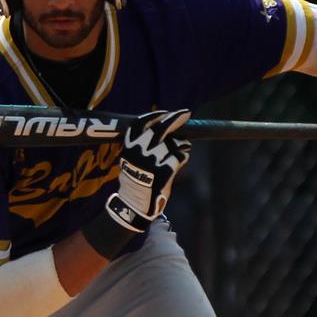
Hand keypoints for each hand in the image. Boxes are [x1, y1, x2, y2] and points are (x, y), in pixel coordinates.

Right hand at [105, 109, 192, 229]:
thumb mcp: (132, 160)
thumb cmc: (137, 180)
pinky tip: (180, 161)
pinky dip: (183, 156)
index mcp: (130, 146)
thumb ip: (143, 144)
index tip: (165, 113)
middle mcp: (141, 150)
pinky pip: (181, 156)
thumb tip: (163, 128)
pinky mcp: (166, 169)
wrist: (136, 203)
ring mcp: (154, 159)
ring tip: (182, 148)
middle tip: (186, 113)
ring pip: (176, 142)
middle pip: (162, 128)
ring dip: (182, 143)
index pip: (142, 123)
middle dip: (175, 119)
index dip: (155, 116)